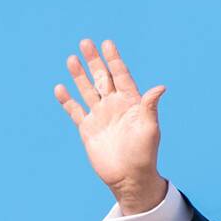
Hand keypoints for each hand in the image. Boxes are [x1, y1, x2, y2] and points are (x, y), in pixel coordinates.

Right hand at [54, 38, 167, 212]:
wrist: (129, 178)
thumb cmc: (144, 153)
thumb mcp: (150, 128)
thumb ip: (150, 106)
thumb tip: (160, 87)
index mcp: (130, 102)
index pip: (121, 75)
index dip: (114, 60)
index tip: (107, 44)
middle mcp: (114, 106)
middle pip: (102, 78)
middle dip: (94, 61)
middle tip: (85, 42)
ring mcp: (100, 117)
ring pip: (87, 91)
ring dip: (79, 76)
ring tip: (71, 59)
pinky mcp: (88, 130)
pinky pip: (75, 111)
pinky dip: (67, 101)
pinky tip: (60, 88)